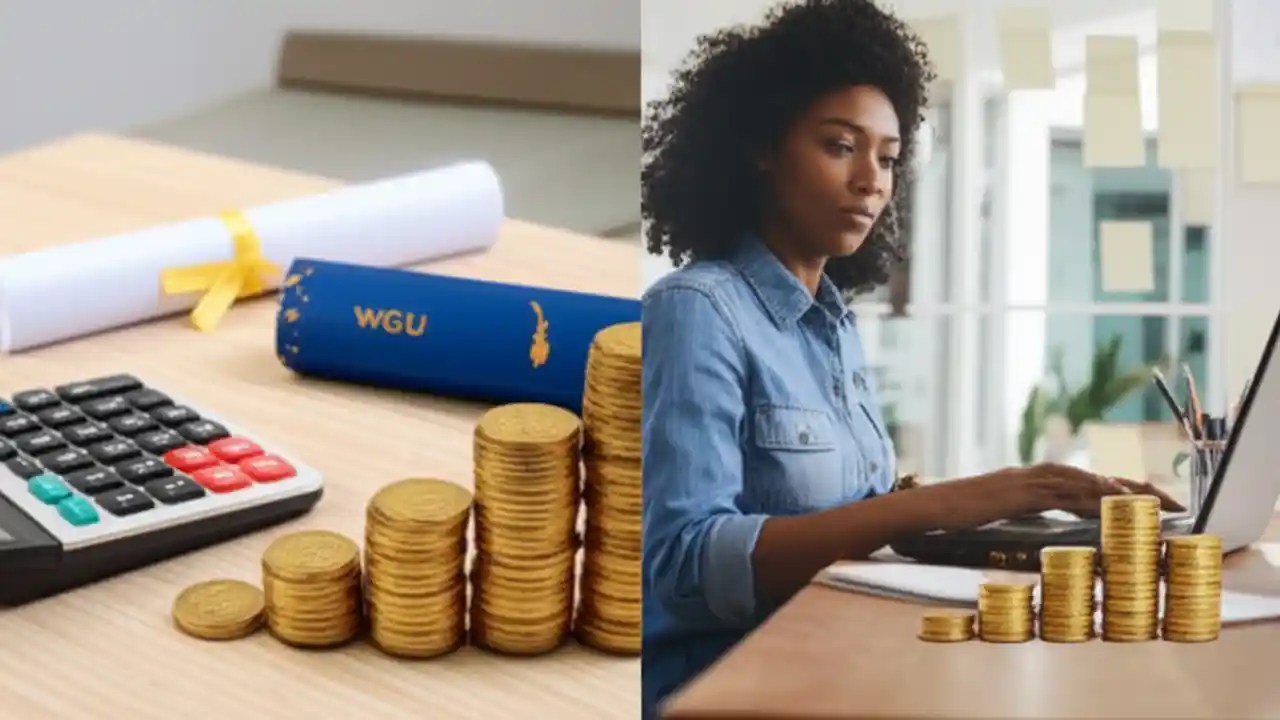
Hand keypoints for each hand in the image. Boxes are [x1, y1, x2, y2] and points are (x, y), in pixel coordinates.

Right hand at [925, 463, 1183, 531]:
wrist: (924, 510)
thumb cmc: (953, 519)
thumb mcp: (996, 519)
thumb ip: (1022, 518)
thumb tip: (1045, 534)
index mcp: (1028, 484)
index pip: (1083, 485)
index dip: (1120, 493)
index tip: (1152, 507)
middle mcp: (1032, 476)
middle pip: (1094, 478)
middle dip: (1137, 489)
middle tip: (1174, 504)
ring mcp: (1025, 481)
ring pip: (1083, 480)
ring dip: (1121, 489)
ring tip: (1154, 501)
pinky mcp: (1018, 491)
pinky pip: (1061, 488)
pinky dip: (1089, 490)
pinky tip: (1112, 496)